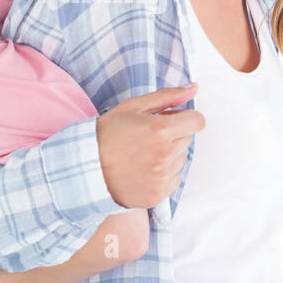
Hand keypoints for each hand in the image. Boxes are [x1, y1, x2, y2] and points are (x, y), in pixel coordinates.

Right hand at [95, 84, 203, 209]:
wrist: (85, 167)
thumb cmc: (107, 134)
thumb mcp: (133, 107)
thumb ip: (167, 96)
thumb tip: (194, 88)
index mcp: (161, 130)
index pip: (197, 121)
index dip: (185, 118)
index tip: (172, 120)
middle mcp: (165, 155)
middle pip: (188, 139)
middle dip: (174, 135)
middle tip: (148, 137)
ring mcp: (162, 177)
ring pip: (181, 159)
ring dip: (169, 155)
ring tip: (143, 154)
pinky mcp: (158, 195)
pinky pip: (174, 179)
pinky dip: (163, 174)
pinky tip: (142, 169)